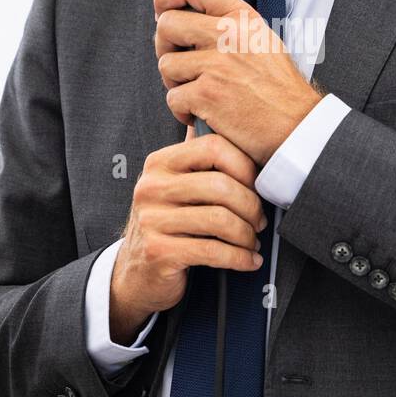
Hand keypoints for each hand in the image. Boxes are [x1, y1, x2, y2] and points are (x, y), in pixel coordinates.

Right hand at [109, 125, 266, 342]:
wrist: (136, 272)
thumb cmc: (167, 225)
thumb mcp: (175, 186)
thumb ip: (198, 158)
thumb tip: (228, 124)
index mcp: (159, 163)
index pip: (213, 147)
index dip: (244, 166)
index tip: (257, 186)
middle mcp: (151, 187)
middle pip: (220, 185)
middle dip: (251, 206)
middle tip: (259, 221)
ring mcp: (152, 220)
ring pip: (220, 220)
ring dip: (247, 235)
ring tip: (252, 241)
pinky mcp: (158, 251)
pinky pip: (212, 250)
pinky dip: (239, 258)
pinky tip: (248, 260)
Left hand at [154, 0, 322, 165]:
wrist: (297, 127)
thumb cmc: (278, 90)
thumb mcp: (260, 40)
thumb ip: (227, 25)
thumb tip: (186, 17)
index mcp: (241, 17)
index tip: (164, 12)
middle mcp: (229, 34)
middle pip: (167, 24)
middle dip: (166, 47)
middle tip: (181, 65)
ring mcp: (217, 64)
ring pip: (166, 64)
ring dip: (176, 83)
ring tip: (198, 93)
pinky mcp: (207, 94)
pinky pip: (173, 97)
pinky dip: (183, 111)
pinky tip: (204, 114)